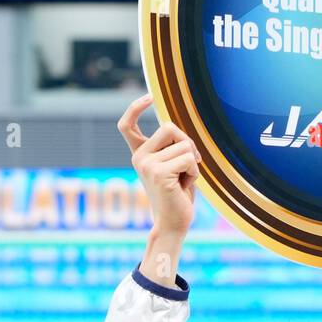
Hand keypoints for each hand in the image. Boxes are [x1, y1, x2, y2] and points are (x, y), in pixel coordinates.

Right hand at [117, 93, 201, 235]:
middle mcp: (139, 157)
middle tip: (189, 166)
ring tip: (184, 181)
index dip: (135, 108)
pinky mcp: (159, 173)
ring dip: (193, 163)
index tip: (149, 97)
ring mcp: (147, 165)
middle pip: (169, 127)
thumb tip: (178, 129)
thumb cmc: (177, 196)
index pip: (127, 126)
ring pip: (184, 145)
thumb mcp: (173, 166)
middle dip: (187, 143)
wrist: (172, 224)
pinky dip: (195, 172)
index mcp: (139, 154)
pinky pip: (189, 159)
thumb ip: (172, 147)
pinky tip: (185, 186)